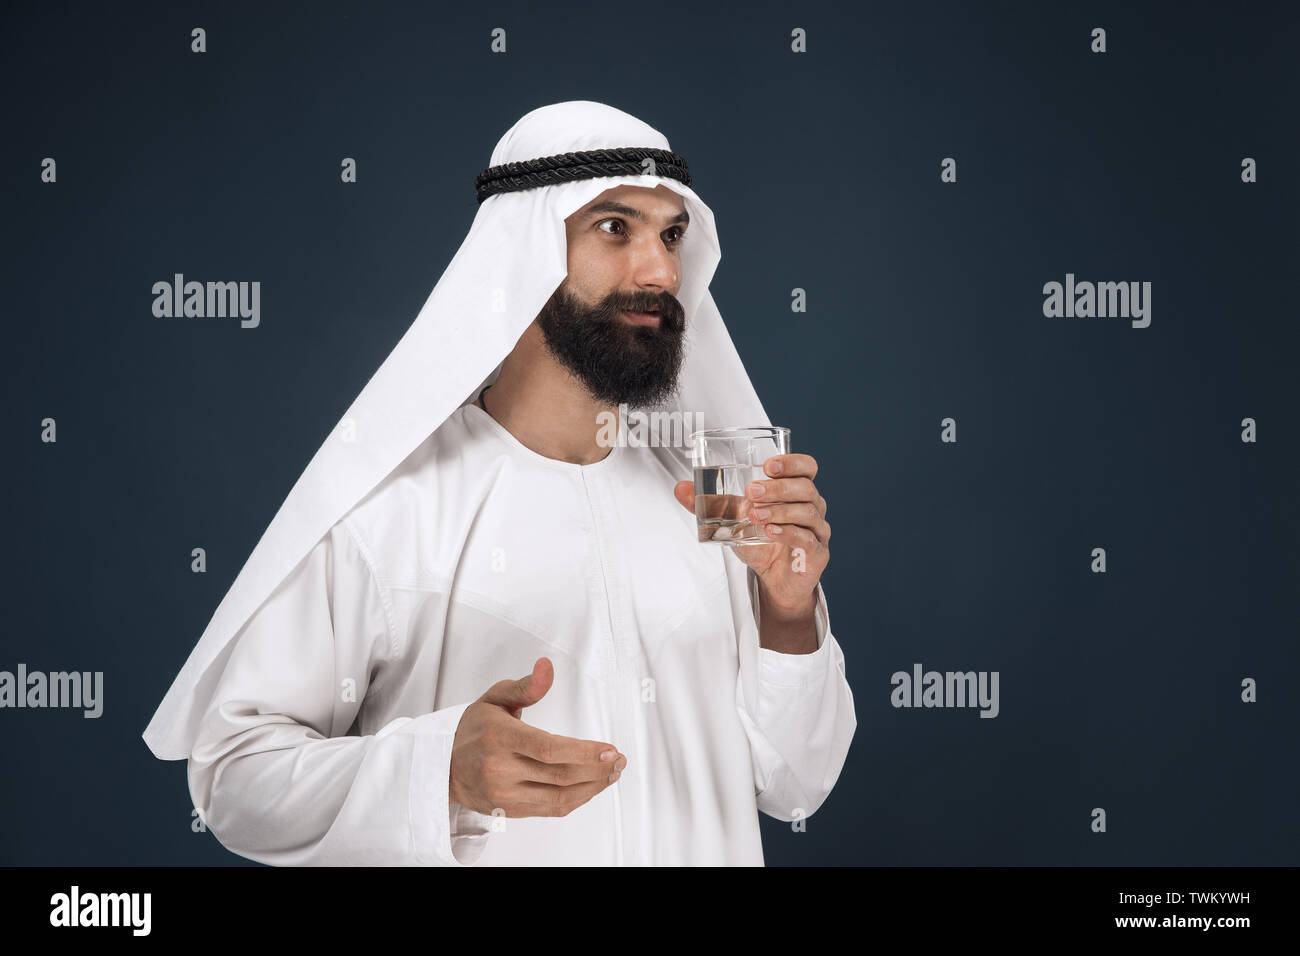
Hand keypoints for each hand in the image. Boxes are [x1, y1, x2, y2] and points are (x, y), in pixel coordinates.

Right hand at [449, 658, 625, 817]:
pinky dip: (577, 799)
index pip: (548, 749)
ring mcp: (504, 794)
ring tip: (612, 773)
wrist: (444, 766)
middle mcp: (500, 768)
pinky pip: (551, 809)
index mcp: (499, 737)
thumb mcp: (495, 698)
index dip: (584, 752)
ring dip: (594, 787)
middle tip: (619, 759)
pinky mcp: (509, 810)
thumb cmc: (473, 730)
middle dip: (598, 769)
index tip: (610, 749)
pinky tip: (592, 786)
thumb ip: (526, 686)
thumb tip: (546, 667)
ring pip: (560, 797)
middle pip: (560, 775)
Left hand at [673, 452, 829, 617]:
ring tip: (755, 515)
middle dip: (778, 488)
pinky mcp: (816, 553)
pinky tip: (770, 531)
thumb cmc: (760, 542)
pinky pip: (807, 538)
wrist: (774, 580)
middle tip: (751, 492)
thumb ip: (709, 503)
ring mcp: (817, 530)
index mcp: (798, 491)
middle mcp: (813, 507)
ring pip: (807, 511)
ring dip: (779, 510)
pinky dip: (788, 533)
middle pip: (806, 488)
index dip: (792, 462)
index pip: (807, 467)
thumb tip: (679, 488)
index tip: (768, 465)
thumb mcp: (733, 520)